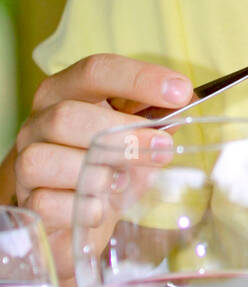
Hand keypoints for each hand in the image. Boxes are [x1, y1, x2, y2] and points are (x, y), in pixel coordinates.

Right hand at [12, 55, 193, 284]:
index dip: (139, 78)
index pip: (95, 70)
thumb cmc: (108, 167)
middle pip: (68, 116)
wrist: (79, 215)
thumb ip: (154, 121)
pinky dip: (83, 208)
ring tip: (123, 182)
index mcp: (66, 92)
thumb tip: (183, 105)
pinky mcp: (27, 202)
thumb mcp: (135, 138)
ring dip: (98, 173)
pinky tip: (100, 207)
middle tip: (163, 150)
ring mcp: (26, 162)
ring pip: (48, 160)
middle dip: (123, 135)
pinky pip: (49, 203)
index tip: (180, 92)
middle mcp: (39, 121)